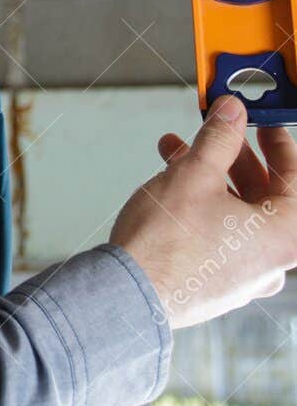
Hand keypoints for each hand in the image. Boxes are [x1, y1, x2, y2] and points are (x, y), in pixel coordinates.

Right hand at [109, 93, 296, 329]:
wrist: (127, 292)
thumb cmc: (166, 246)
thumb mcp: (196, 174)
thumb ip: (220, 138)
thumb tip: (231, 113)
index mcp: (284, 236)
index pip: (296, 178)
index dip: (278, 144)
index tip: (262, 125)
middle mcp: (271, 261)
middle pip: (266, 195)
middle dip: (235, 157)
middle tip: (219, 133)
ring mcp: (244, 275)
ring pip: (238, 213)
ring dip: (211, 177)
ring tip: (178, 152)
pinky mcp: (218, 281)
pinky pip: (221, 233)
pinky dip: (203, 205)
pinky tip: (172, 184)